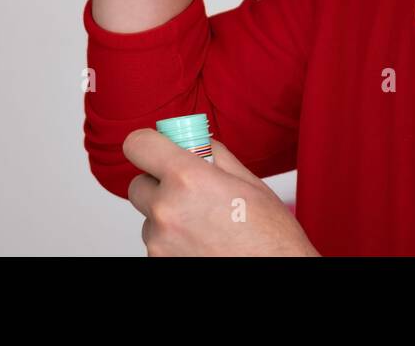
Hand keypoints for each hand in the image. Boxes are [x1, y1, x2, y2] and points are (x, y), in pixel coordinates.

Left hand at [124, 129, 318, 256]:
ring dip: (168, 217)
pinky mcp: (160, 264)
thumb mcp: (250, 182)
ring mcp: (159, 243)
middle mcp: (166, 210)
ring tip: (206, 226)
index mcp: (188, 179)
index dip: (148, 144)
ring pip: (149, 218)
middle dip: (158, 184)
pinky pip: (157, 243)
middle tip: (189, 192)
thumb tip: (200, 143)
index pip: (138, 144)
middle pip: (137, 185)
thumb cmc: (271, 235)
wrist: (276, 271)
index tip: (158, 148)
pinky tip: (202, 244)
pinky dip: (173, 242)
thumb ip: (216, 157)